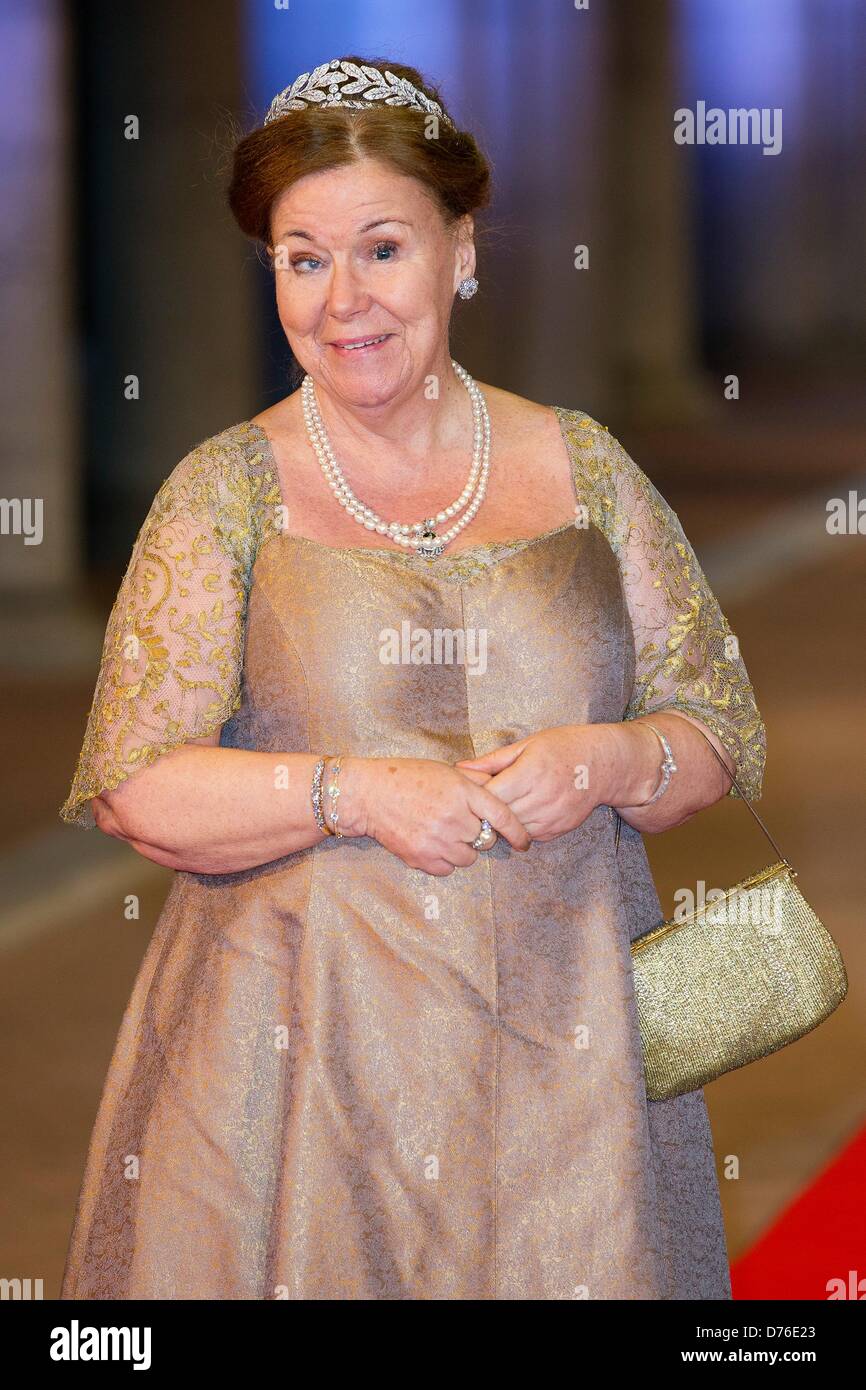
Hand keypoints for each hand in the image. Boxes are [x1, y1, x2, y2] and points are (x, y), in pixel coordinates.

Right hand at [341, 757, 530, 875]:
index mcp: (463, 793)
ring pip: (468, 858)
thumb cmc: (407, 778)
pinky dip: (444, 861)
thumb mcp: (446, 771)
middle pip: (485, 841)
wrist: (369, 795)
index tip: (524, 841)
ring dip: (462, 850)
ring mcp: (438, 840)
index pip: (502, 817)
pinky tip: (432, 843)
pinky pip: (447, 869)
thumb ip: (476, 782)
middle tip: (462, 825)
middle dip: (479, 835)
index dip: (518, 832)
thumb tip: (502, 790)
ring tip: (444, 833)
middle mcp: (454, 818)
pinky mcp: (422, 858)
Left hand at [455, 723, 649, 841]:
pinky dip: (521, 827)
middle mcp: (541, 797)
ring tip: (499, 808)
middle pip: (500, 815)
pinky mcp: (559, 829)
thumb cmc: (564, 747)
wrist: (605, 764)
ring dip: (503, 822)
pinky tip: (521, 813)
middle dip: (486, 811)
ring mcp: (551, 816)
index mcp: (530, 773)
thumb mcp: (527, 745)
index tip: (469, 791)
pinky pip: (530, 835)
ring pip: (513, 829)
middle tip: (477, 804)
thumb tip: (461, 767)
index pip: (491, 794)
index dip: (477, 795)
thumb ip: (493, 761)